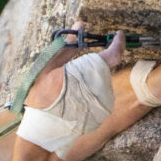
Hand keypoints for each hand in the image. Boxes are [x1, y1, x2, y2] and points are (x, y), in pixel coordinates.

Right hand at [17, 37, 119, 157]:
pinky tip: (72, 101)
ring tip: (67, 91)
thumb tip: (80, 27)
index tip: (118, 35)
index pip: (112, 54)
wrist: (43, 133)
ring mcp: (103, 103)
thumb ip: (66, 46)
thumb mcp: (48, 67)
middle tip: (72, 72)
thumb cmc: (42, 98)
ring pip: (100, 82)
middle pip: (103, 68)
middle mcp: (100, 88)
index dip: (117, 43)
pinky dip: (88, 93)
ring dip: (88, 80)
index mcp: (88, 73)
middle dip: (91, 65)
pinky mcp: (101, 114)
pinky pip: (98, 96)